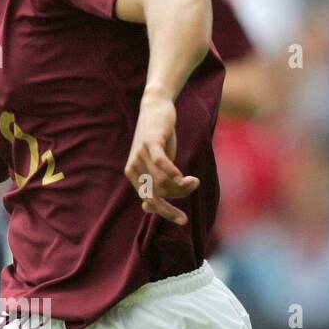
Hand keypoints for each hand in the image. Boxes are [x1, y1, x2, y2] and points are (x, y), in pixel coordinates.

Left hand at [125, 88, 199, 225]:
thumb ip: (158, 183)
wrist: (156, 107)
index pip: (150, 203)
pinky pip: (160, 163)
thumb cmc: (159, 139)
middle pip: (158, 193)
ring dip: (182, 185)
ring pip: (162, 181)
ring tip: (194, 180)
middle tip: (194, 186)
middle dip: (178, 195)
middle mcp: (133, 168)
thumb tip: (148, 208)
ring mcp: (140, 155)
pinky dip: (172, 173)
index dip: (167, 212)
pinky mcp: (150, 142)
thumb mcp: (160, 164)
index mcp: (134, 177)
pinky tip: (184, 178)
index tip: (183, 220)